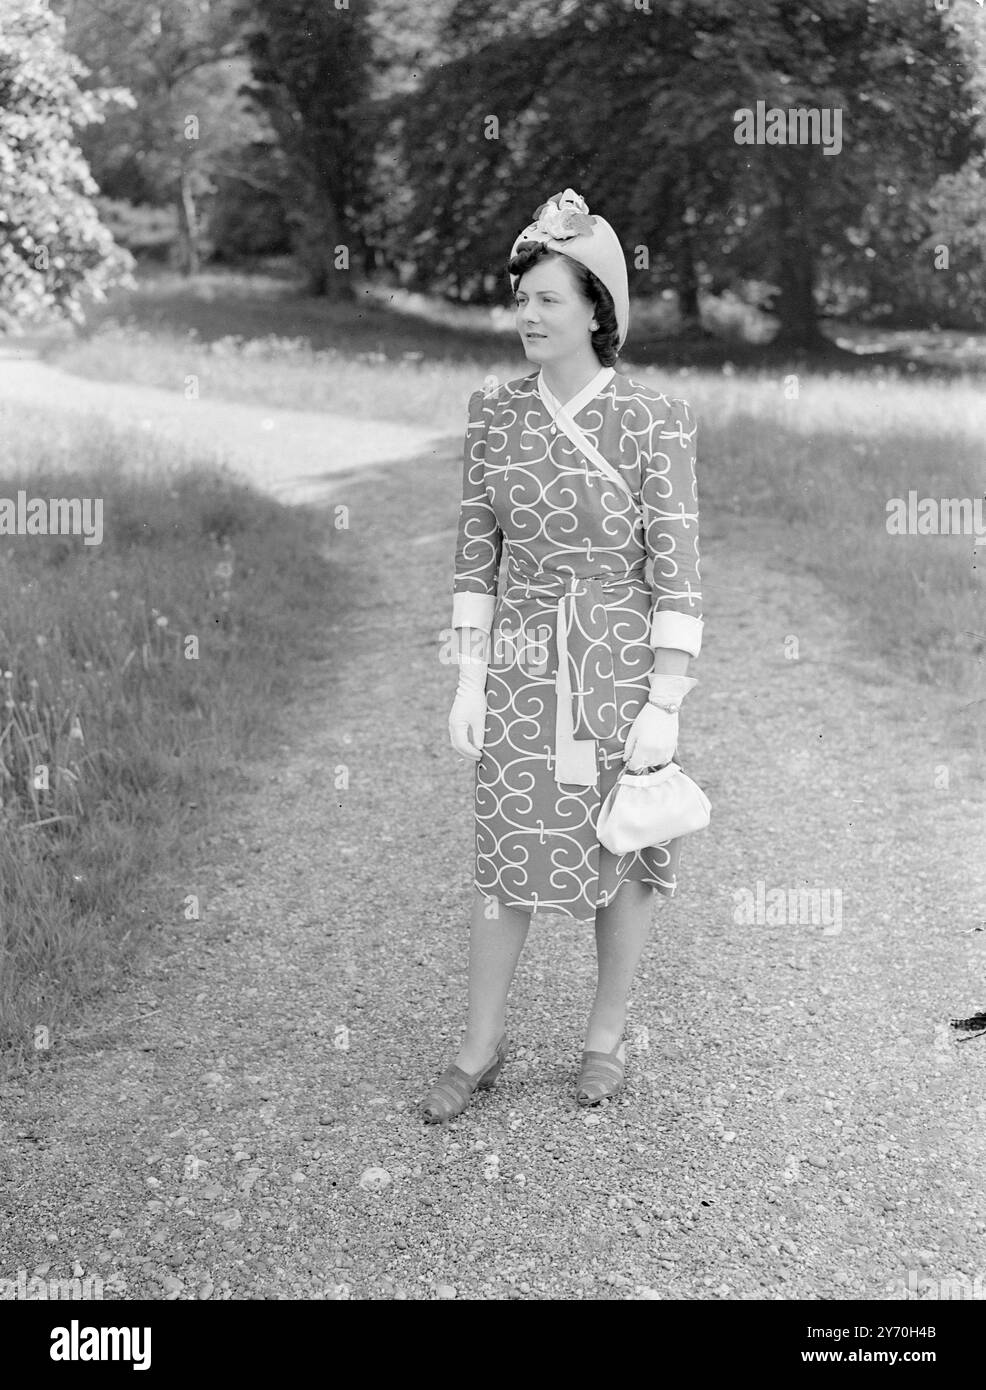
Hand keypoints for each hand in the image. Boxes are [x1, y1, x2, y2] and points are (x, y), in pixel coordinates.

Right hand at [448, 627, 487, 759]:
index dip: (471, 752)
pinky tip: (473, 743)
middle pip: (457, 745)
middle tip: (479, 757)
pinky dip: (464, 742)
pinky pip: (458, 735)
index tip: (481, 755)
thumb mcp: (480, 719)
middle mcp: (452, 725)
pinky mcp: (456, 719)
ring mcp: (453, 722)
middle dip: (467, 753)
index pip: (462, 745)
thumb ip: (479, 735)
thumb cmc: (476, 701)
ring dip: (465, 748)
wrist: (470, 685)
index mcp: (456, 725)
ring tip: (476, 753)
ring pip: (456, 741)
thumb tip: (479, 748)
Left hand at [623, 701, 676, 770]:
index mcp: (643, 748)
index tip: (630, 760)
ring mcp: (665, 751)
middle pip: (645, 765)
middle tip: (639, 748)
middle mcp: (655, 752)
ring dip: (650, 759)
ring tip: (648, 747)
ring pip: (655, 764)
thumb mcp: (633, 732)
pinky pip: (665, 760)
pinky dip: (659, 757)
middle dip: (640, 760)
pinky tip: (657, 747)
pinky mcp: (673, 748)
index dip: (631, 764)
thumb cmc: (645, 718)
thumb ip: (628, 748)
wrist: (663, 708)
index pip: (635, 766)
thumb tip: (626, 759)